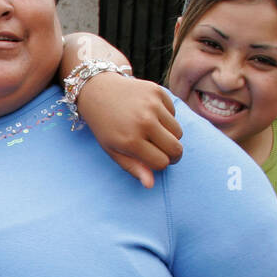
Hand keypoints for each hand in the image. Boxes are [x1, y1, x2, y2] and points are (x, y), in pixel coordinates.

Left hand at [76, 73, 183, 187]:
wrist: (98, 91)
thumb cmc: (105, 125)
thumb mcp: (113, 150)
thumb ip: (133, 167)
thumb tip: (150, 184)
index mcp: (131, 140)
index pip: (162, 163)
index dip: (159, 164)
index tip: (154, 160)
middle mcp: (144, 122)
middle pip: (176, 149)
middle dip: (172, 155)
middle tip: (163, 152)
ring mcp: (152, 105)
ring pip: (178, 132)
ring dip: (170, 136)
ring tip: (155, 133)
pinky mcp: (157, 91)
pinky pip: (174, 114)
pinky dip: (167, 118)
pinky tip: (151, 115)